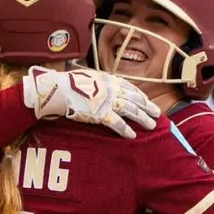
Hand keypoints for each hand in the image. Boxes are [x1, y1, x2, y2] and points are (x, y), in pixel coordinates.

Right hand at [23, 66, 160, 139]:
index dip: (141, 96)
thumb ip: (100, 82)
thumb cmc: (68, 84)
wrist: (57, 90)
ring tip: (151, 125)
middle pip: (135, 99)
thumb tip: (104, 87)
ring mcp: (107, 101)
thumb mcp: (88, 77)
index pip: (131, 87)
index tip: (147, 102)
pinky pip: (117, 123)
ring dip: (142, 119)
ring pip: (131, 110)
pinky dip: (126, 129)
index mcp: (109, 79)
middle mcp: (112, 89)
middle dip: (147, 107)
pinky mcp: (100, 114)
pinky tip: (132, 135)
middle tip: (156, 114)